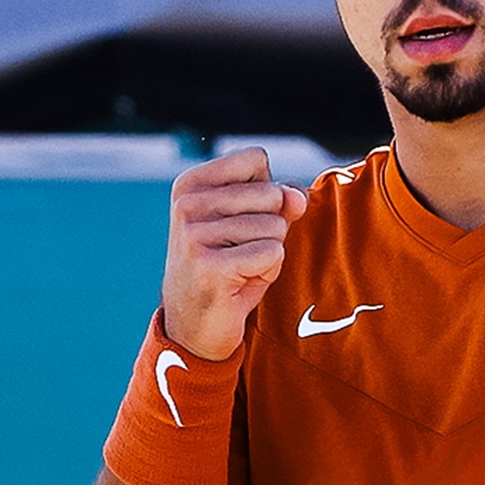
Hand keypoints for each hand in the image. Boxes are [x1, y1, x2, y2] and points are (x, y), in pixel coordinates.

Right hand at [160, 147, 308, 359]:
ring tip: (238, 268)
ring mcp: (194, 235)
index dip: (265, 192)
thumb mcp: (254, 224)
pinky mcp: (210, 266)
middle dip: (269, 227)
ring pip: (275, 226)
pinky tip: (240, 282)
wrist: (195, 325)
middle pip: (271, 193)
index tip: (238, 221)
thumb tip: (297, 198)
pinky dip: (268, 271)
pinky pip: (272, 253)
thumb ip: (280, 199)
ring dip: (268, 252)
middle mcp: (187, 204)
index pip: (257, 159)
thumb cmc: (228, 267)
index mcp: (191, 184)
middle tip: (239, 252)